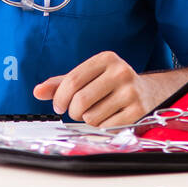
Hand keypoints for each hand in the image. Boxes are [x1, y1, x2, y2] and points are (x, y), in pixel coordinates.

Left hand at [33, 51, 162, 127]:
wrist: (150, 93)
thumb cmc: (112, 85)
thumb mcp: (89, 77)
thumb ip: (62, 83)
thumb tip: (37, 91)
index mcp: (106, 59)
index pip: (73, 80)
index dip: (60, 97)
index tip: (59, 106)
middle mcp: (121, 72)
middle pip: (81, 100)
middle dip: (73, 111)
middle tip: (77, 112)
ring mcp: (131, 92)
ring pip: (92, 116)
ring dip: (89, 120)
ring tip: (98, 112)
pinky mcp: (138, 111)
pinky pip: (106, 127)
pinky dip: (102, 127)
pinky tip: (110, 118)